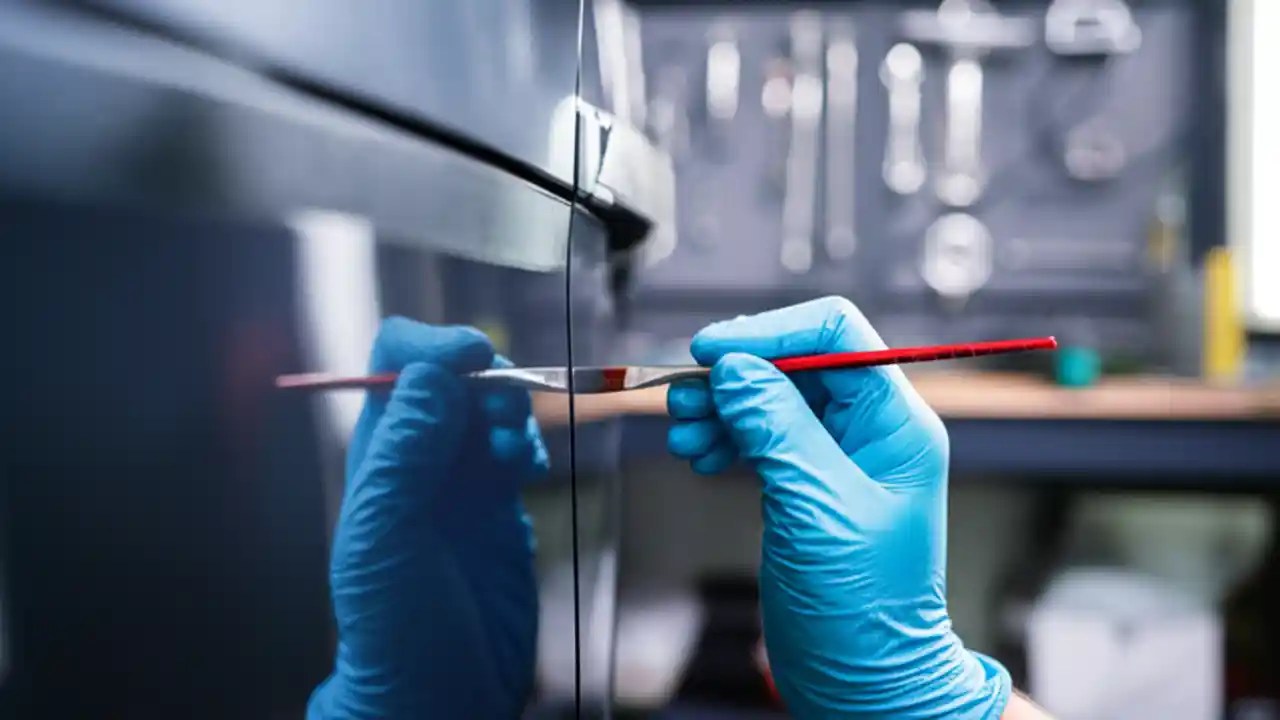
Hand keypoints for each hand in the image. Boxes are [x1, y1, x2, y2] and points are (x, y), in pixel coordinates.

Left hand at [308, 318, 546, 718]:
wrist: (437, 697)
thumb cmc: (394, 630)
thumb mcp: (386, 538)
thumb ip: (403, 455)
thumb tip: (433, 375)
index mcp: (380, 456)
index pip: (396, 362)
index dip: (435, 347)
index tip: (475, 357)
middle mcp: (418, 460)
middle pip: (455, 377)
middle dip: (487, 382)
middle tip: (502, 423)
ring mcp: (459, 483)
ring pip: (490, 409)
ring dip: (512, 415)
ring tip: (515, 458)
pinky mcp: (497, 508)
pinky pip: (516, 449)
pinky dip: (530, 446)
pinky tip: (527, 473)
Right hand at [667, 297, 1010, 718]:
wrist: (862, 680)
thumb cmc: (865, 609)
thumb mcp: (818, 509)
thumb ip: (778, 430)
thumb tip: (738, 369)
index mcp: (896, 426)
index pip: (835, 338)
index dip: (770, 333)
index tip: (712, 351)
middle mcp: (869, 432)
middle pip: (794, 365)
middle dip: (736, 375)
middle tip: (685, 398)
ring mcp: (835, 457)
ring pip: (770, 399)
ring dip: (721, 407)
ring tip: (684, 432)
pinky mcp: (804, 483)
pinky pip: (759, 436)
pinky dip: (724, 436)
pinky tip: (700, 453)